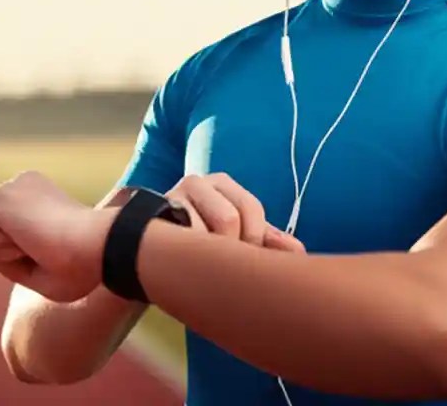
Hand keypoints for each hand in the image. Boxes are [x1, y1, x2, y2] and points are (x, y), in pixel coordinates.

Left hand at [0, 171, 112, 302]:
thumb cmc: (81, 265)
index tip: (57, 252)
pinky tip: (24, 240)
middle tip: (46, 251)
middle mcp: (25, 186)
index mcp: (41, 199)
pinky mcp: (0, 195)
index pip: (10, 232)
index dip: (24, 256)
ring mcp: (12, 187)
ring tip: (37, 245)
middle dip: (12, 254)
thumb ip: (12, 259)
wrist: (96, 248)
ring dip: (5, 253)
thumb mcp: (43, 270)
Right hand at [166, 173, 304, 252]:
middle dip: (231, 247)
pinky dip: (187, 257)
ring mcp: (173, 197)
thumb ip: (265, 241)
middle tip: (224, 263)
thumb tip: (297, 251)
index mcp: (223, 184)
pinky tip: (185, 260)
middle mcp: (198, 183)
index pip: (251, 209)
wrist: (149, 247)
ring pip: (204, 233)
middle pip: (229, 219)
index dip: (253, 238)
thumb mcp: (237, 237)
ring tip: (202, 261)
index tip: (246, 255)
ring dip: (207, 254)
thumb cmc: (201, 238)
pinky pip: (180, 242)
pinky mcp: (154, 216)